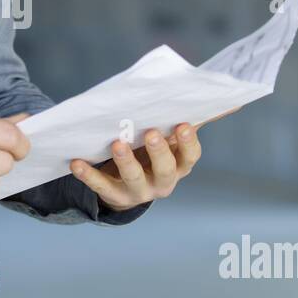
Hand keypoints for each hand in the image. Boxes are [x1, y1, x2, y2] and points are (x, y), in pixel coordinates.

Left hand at [69, 123, 201, 210]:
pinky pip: (101, 186)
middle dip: (159, 152)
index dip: (187, 142)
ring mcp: (139, 192)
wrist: (129, 185)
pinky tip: (77, 162)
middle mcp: (163, 182)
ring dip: (126, 162)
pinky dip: (88, 175)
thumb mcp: (169, 141)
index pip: (190, 156)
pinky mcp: (115, 196)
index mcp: (179, 165)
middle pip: (165, 170)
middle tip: (151, 133)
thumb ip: (186, 122)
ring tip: (117, 144)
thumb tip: (221, 101)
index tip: (182, 124)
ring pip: (134, 179)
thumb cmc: (153, 153)